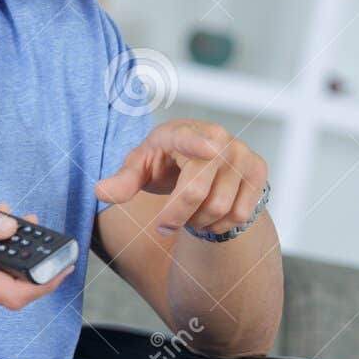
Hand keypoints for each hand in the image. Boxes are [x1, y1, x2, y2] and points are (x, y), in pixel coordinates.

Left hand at [95, 119, 268, 236]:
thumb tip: (101, 192)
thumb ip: (123, 181)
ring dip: (198, 223)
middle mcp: (217, 138)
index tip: (207, 148)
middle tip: (163, 226)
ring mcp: (240, 154)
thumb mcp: (141, 167)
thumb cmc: (166, 161)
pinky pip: (240, 214)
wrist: (204, 157)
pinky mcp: (257, 170)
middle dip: (175, 217)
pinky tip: (210, 215)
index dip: (197, 143)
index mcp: (181, 132)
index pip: (188, 137)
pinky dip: (221, 225)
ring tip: (188, 215)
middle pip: (196, 191)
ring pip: (220, 208)